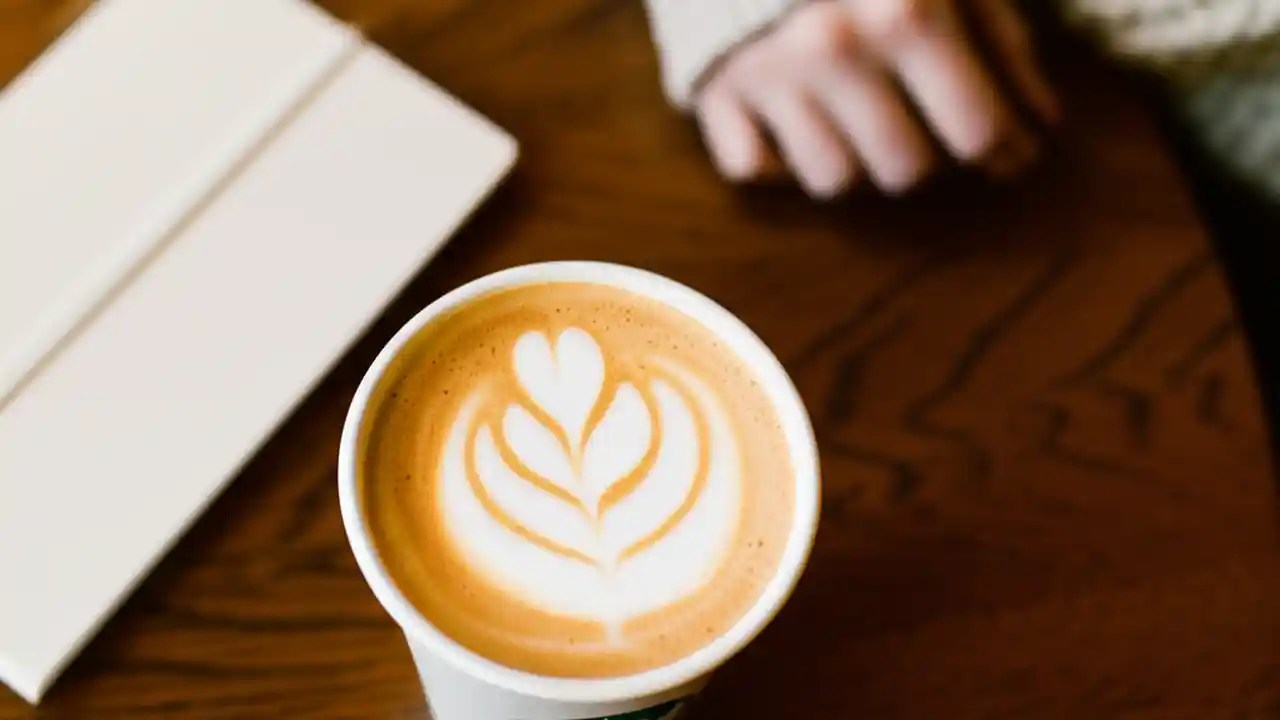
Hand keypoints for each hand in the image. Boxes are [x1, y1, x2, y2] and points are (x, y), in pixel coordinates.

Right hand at [694, 0, 1059, 197]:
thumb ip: (1004, 45)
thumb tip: (1040, 128)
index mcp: (906, 13)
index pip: (977, 132)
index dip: (1004, 151)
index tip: (1010, 154)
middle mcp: (835, 48)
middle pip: (905, 171)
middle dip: (922, 155)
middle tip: (918, 125)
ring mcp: (770, 74)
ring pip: (833, 182)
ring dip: (851, 160)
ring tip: (853, 121)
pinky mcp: (717, 92)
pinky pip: (754, 170)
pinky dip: (774, 157)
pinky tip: (788, 122)